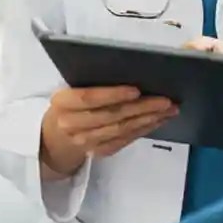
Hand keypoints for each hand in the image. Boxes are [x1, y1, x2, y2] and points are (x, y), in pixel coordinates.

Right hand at [40, 86, 177, 177]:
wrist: (53, 140)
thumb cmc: (68, 107)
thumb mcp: (68, 91)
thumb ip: (90, 83)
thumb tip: (129, 70)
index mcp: (62, 103)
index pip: (88, 98)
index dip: (113, 94)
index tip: (136, 89)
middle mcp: (72, 124)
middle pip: (111, 116)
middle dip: (142, 107)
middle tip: (165, 100)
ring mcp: (86, 142)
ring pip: (121, 130)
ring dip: (148, 119)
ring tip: (168, 110)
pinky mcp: (99, 152)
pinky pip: (125, 141)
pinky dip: (143, 130)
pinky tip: (158, 121)